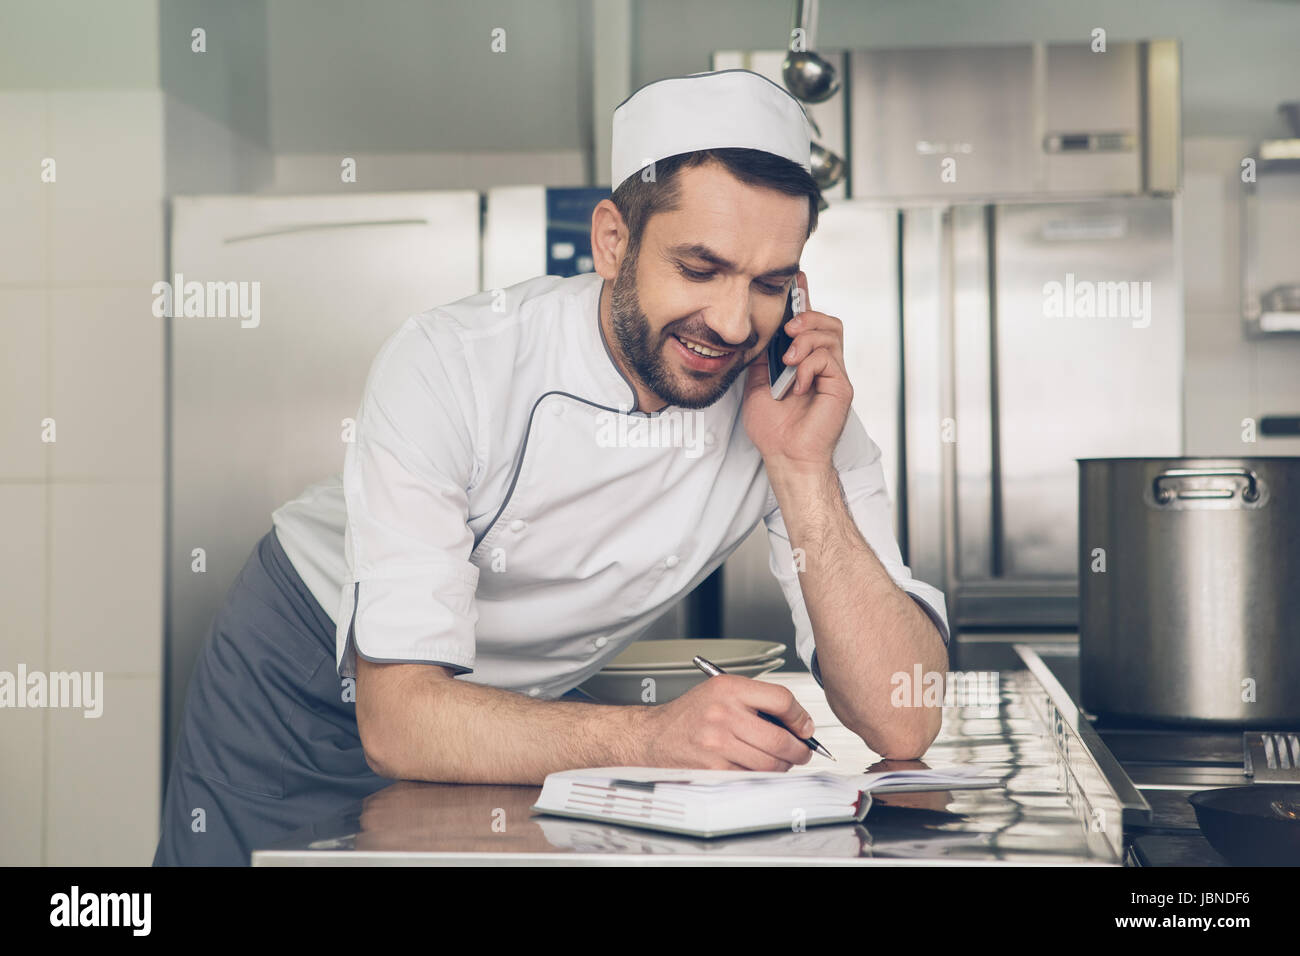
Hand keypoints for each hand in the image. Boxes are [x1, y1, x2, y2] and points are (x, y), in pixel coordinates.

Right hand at [641, 675, 815, 770]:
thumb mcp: (720, 691)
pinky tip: (757, 769)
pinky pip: (752, 777)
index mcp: (728, 688)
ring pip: (770, 763)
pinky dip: (761, 777)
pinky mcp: (713, 768)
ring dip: (783, 766)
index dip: (800, 717)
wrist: (653, 737)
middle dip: (799, 750)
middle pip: (780, 738)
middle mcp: (723, 713)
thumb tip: (798, 723)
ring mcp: (718, 743)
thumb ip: (757, 700)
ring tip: (780, 762)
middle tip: (802, 752)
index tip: (805, 727)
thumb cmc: (690, 715)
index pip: (781, 700)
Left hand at [741, 271, 853, 474]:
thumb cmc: (772, 426)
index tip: (797, 277)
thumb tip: (759, 328)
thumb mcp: (756, 381)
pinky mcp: (841, 386)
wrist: (784, 454)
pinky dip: (808, 366)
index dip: (805, 298)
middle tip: (787, 329)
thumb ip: (763, 355)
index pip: (808, 322)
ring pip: (831, 333)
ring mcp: (834, 374)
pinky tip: (796, 385)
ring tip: (789, 359)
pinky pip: (828, 358)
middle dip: (806, 316)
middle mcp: (822, 363)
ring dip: (806, 339)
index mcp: (803, 360)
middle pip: (827, 321)